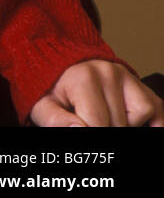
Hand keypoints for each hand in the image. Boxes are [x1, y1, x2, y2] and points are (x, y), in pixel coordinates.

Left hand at [29, 59, 163, 125]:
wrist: (62, 66)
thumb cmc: (53, 89)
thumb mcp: (43, 105)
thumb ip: (55, 119)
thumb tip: (78, 128)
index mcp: (82, 77)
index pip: (96, 123)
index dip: (89, 131)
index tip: (81, 127)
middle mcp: (109, 72)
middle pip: (117, 123)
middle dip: (103, 128)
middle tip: (88, 119)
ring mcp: (127, 77)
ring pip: (139, 116)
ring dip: (124, 123)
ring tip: (103, 117)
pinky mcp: (140, 83)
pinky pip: (154, 109)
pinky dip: (144, 120)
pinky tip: (126, 120)